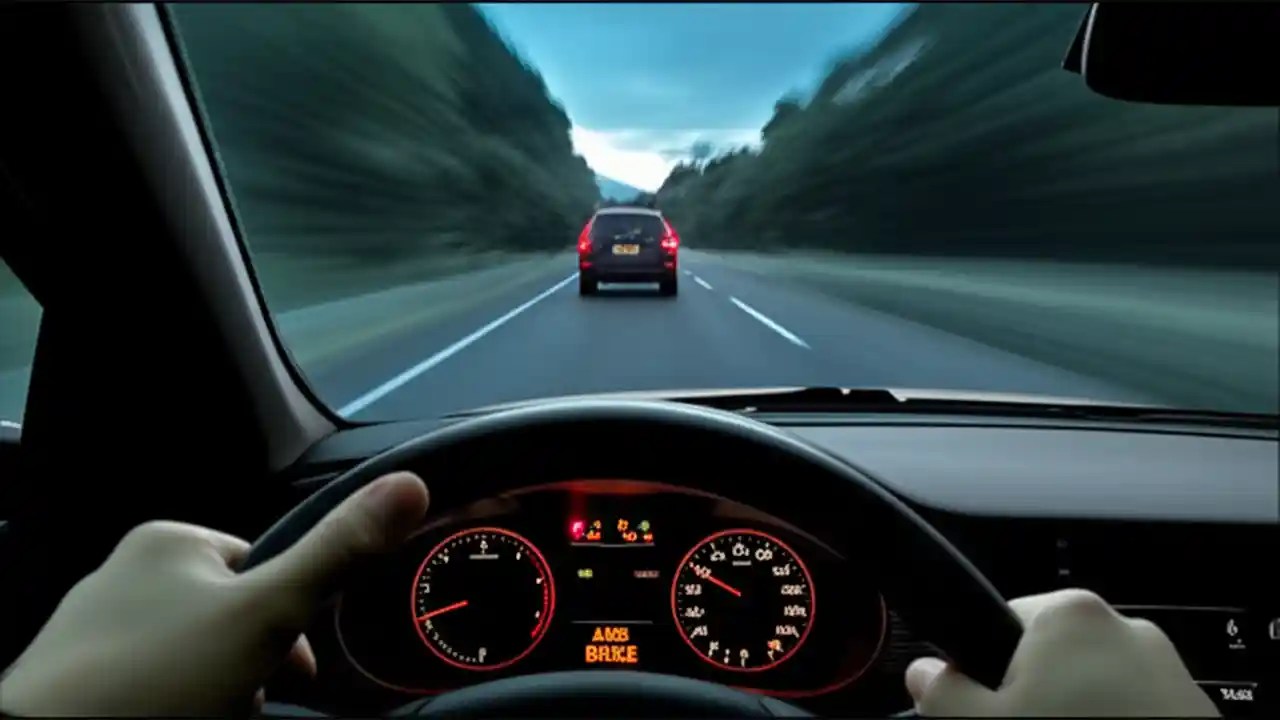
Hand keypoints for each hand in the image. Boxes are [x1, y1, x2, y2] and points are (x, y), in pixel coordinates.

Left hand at [0, 471, 429, 716]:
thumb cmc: (157, 681)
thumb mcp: (266, 615)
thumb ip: (337, 555)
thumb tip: (411, 485)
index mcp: (169, 542)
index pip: (262, 573)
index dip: (287, 624)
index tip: (288, 667)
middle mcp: (123, 576)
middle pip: (230, 625)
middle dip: (248, 669)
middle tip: (240, 703)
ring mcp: (94, 637)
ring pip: (194, 665)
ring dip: (214, 697)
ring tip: (203, 718)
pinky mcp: (76, 687)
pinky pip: (153, 692)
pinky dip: (173, 710)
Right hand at [905, 588, 1219, 716]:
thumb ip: (943, 691)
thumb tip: (922, 673)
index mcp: (1069, 613)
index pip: (1003, 622)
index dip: (986, 671)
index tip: (990, 707)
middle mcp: (1125, 626)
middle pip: (1051, 656)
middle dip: (1036, 693)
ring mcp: (1168, 667)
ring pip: (1095, 686)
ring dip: (1077, 711)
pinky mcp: (1194, 706)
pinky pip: (1134, 708)